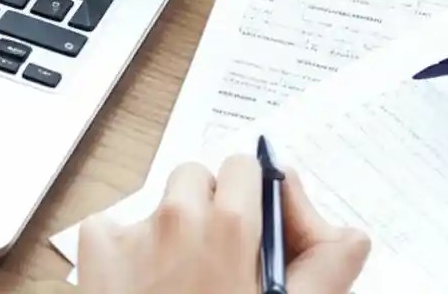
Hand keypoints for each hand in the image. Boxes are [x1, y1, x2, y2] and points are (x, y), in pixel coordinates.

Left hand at [76, 156, 369, 292]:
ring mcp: (134, 230)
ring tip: (181, 277)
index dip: (255, 195)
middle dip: (210, 206)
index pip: (247, 165)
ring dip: (171, 226)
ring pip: (158, 200)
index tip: (256, 226)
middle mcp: (180, 215)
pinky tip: (141, 285)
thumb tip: (351, 237)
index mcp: (233, 225)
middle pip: (198, 176)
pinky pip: (111, 226)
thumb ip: (326, 268)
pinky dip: (125, 249)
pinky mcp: (96, 249)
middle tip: (220, 257)